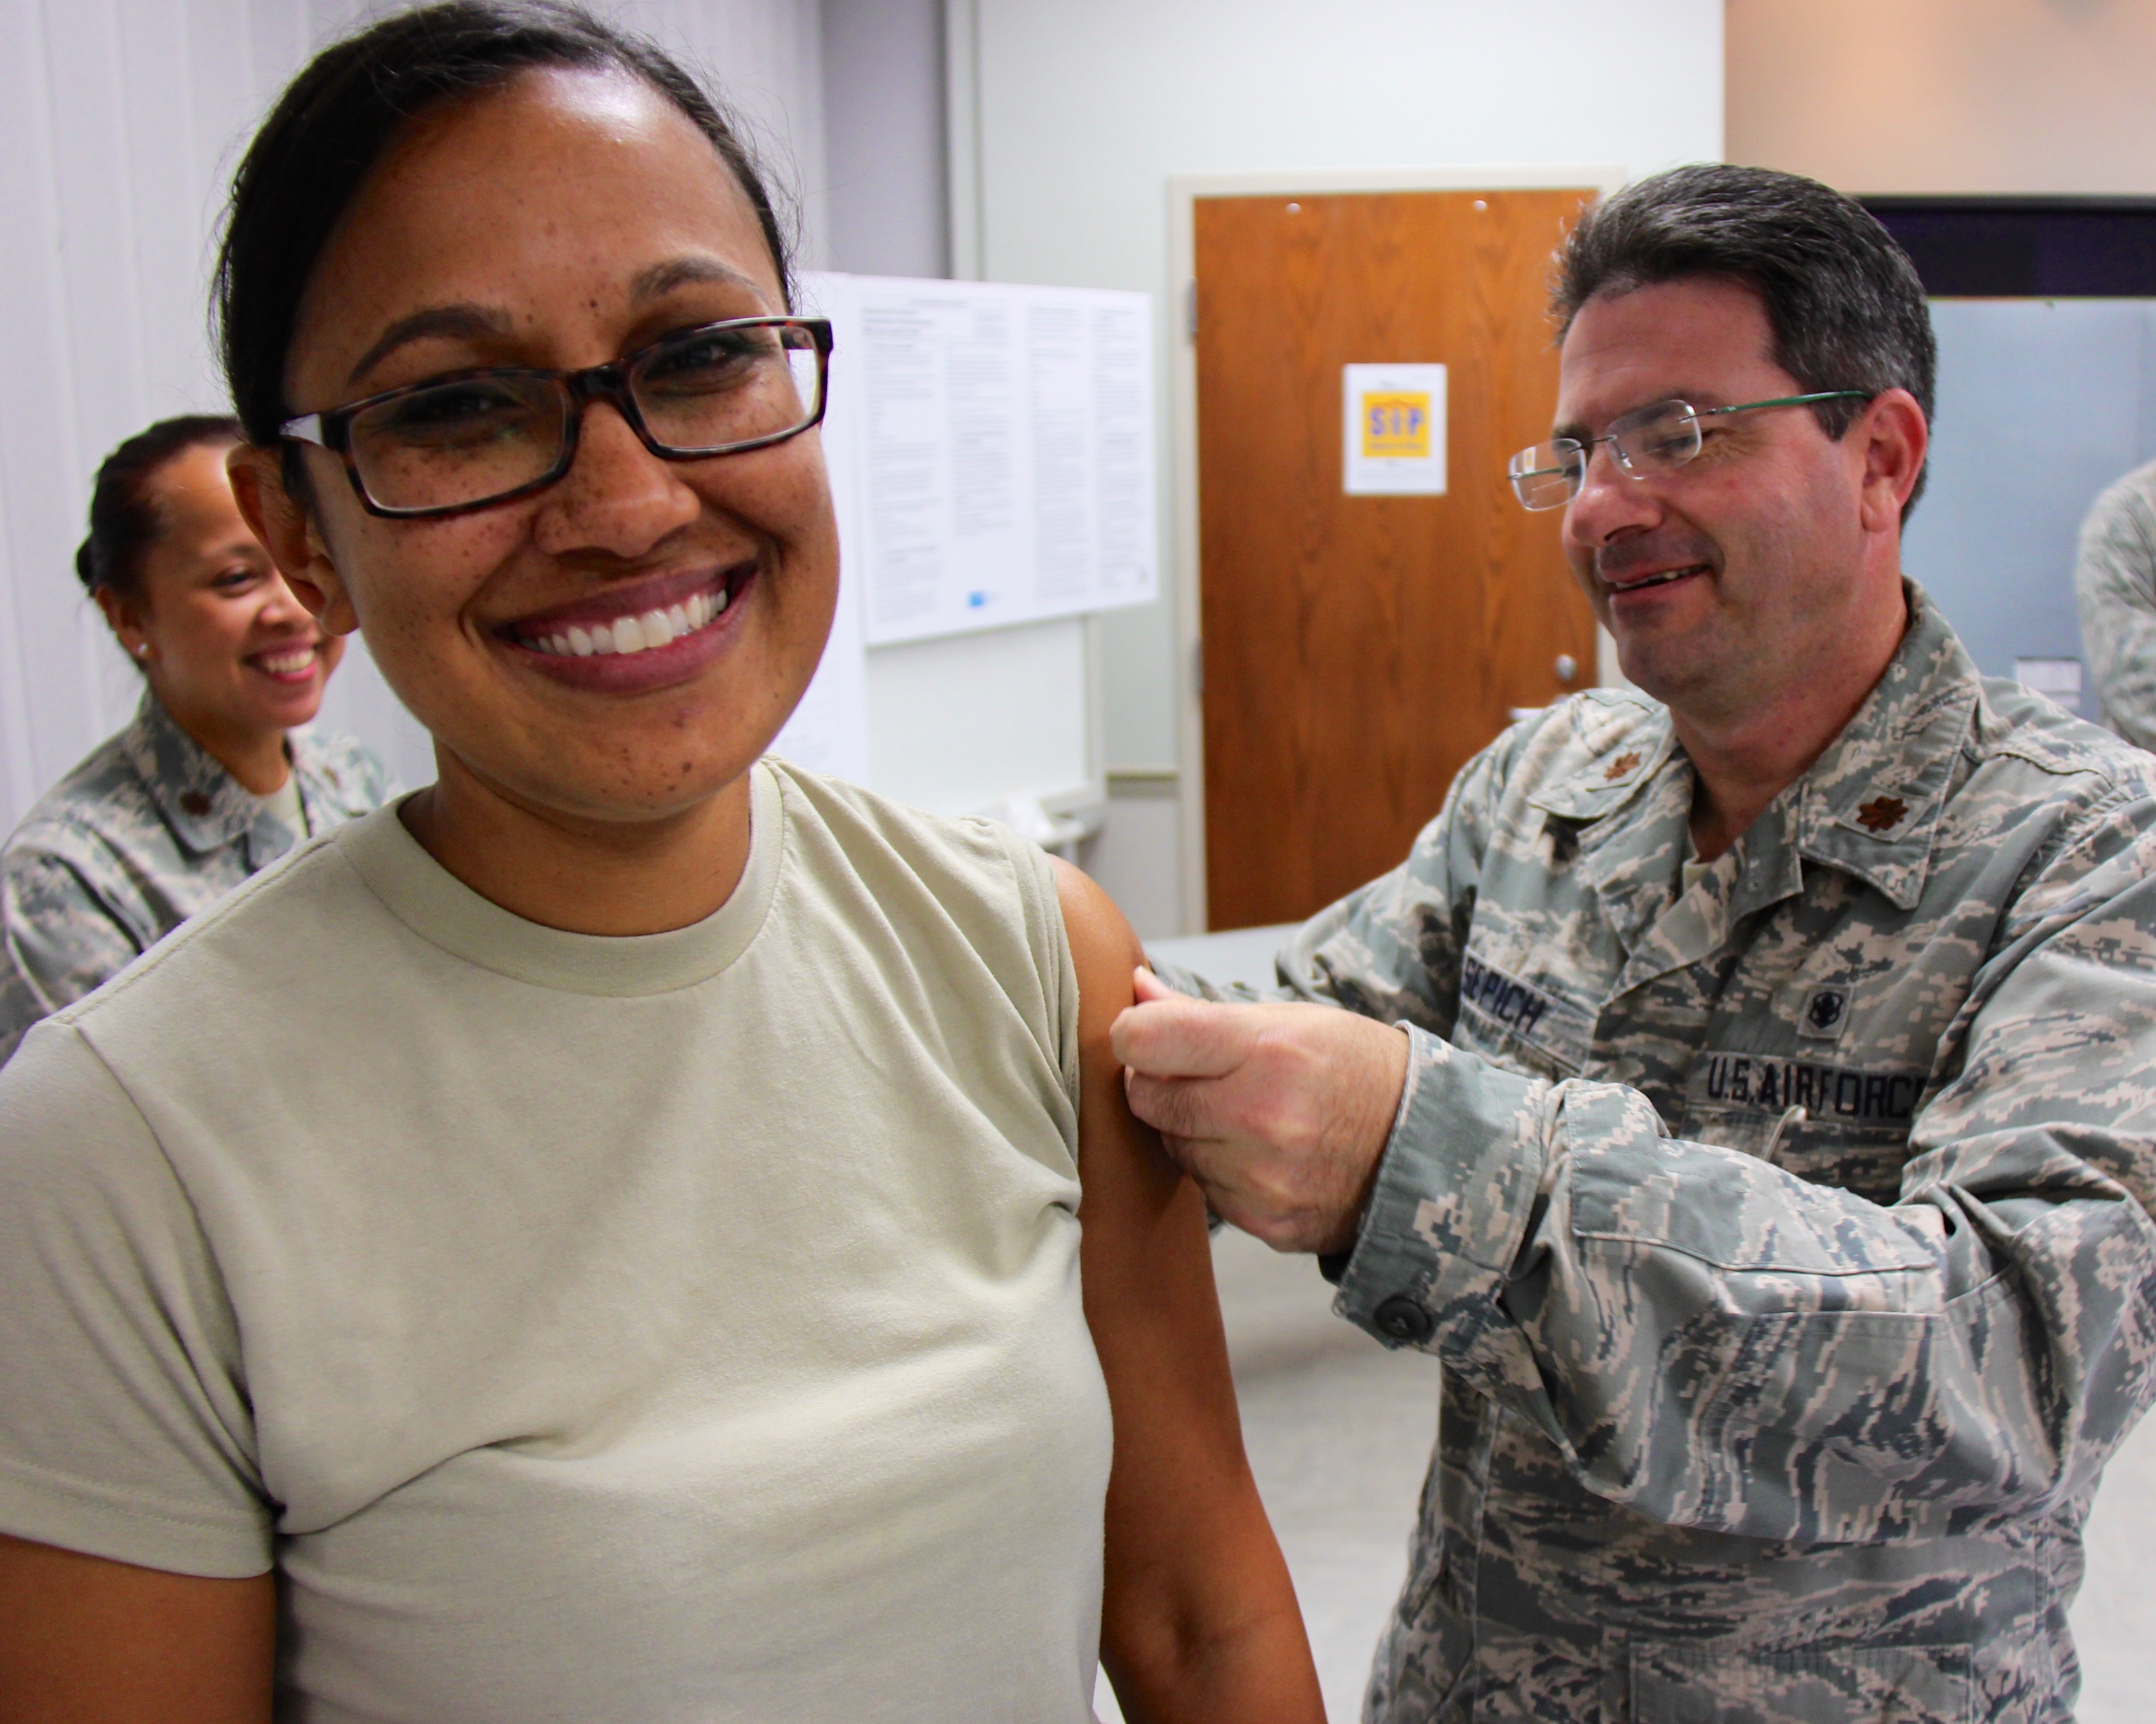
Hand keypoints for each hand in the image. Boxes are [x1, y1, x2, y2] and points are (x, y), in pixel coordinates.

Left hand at [1110, 969, 1408, 1253]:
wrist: (1423, 1144)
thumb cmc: (1351, 1068)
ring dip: (1191, 1131)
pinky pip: (1207, 1192)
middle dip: (1158, 1084)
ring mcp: (1265, 1179)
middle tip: (1198, 1076)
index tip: (1147, 1035)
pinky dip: (1220, 1172)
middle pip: (1146, 1099)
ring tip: (1244, 1114)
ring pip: (1173, 1148)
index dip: (1133, 1034)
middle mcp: (1263, 1118)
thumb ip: (1200, 1011)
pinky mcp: (1268, 1224)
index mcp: (1267, 1051)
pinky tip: (1262, 1154)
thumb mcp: (1288, 1020)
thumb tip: (1136, 988)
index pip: (1144, 1041)